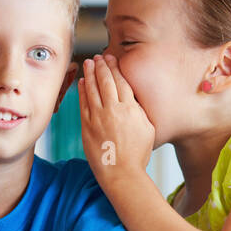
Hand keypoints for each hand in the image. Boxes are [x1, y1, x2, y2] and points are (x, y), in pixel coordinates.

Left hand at [78, 54, 154, 180]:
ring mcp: (98, 118)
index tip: (111, 59)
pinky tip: (82, 82)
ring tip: (88, 63)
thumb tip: (132, 99)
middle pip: (106, 81)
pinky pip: (83, 104)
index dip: (115, 68)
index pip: (121, 82)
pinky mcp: (87, 126)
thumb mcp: (148, 129)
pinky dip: (82, 91)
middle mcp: (114, 110)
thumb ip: (139, 111)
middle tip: (98, 56)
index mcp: (131, 109)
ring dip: (90, 74)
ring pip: (93, 89)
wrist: (122, 173)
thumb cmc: (138, 155)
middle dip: (101, 66)